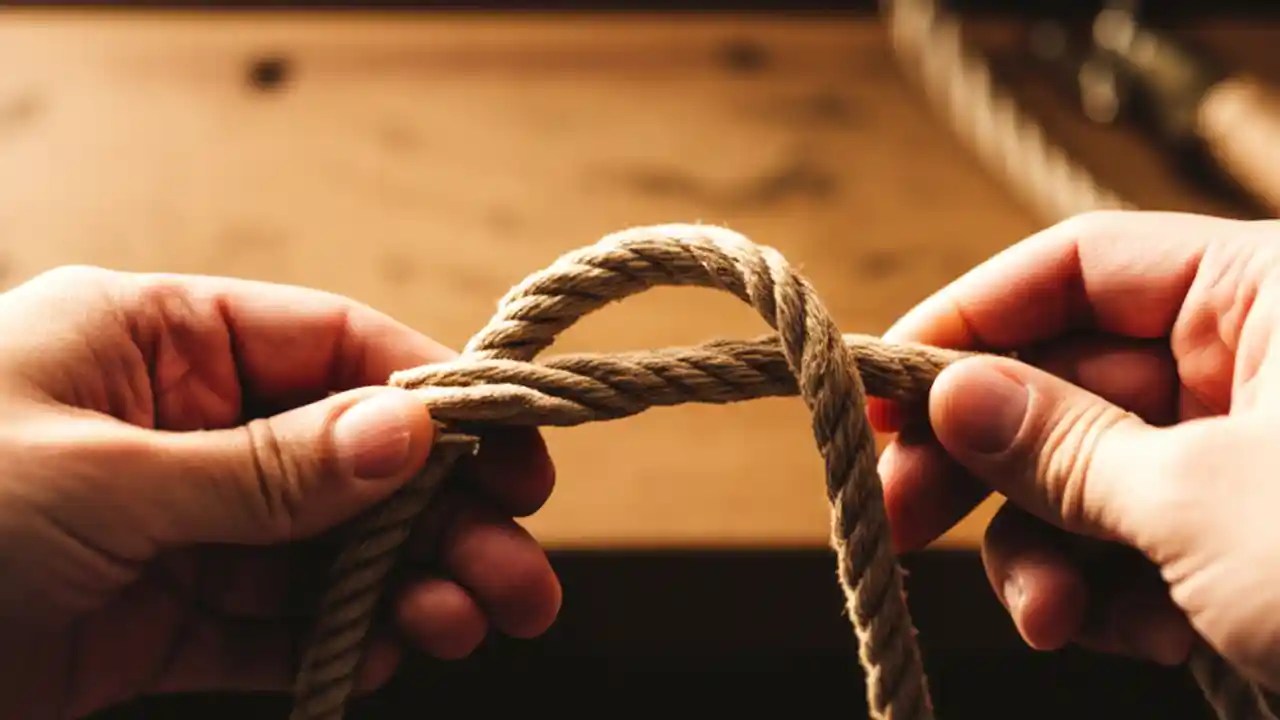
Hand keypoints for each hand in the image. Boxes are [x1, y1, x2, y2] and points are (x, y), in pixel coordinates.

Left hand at [0, 266, 559, 718]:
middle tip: (523, 576)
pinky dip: (334, 639)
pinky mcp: (156, 618)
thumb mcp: (97, 476)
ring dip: (404, 584)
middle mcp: (177, 424)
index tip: (514, 449)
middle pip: (343, 461)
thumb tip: (406, 436)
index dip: (430, 396)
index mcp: (153, 340)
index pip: (327, 347)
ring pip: (320, 550)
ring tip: (476, 623)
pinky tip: (393, 650)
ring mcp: (173, 525)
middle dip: (440, 515)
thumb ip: (261, 467)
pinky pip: (269, 624)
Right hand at [870, 210, 1279, 689]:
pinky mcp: (1251, 545)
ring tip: (1043, 616)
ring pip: (1092, 476)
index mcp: (1268, 296)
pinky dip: (1105, 592)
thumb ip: (1062, 444)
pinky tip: (1107, 634)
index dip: (968, 319)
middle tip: (897, 510)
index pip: (1077, 266)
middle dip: (987, 457)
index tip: (883, 383)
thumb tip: (947, 393)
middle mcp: (1256, 363)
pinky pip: (1137, 545)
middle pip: (1068, 380)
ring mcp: (1252, 460)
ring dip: (1044, 548)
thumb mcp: (1204, 504)